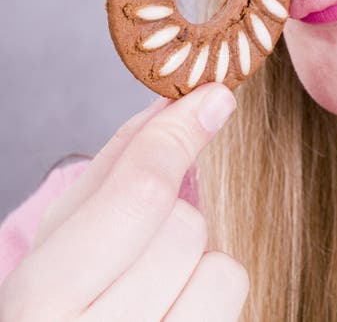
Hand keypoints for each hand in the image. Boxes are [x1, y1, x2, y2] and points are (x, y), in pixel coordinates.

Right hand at [0, 83, 248, 320]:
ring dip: (196, 262)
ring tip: (152, 290)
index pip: (139, 195)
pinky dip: (212, 295)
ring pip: (221, 267)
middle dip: (171, 217)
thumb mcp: (59, 240)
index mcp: (42, 304)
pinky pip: (234, 300)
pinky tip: (172, 312)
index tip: (213, 96)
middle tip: (134, 249)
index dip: (179, 135)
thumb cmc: (52, 307)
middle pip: (184, 226)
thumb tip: (171, 104)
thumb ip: (112, 169)